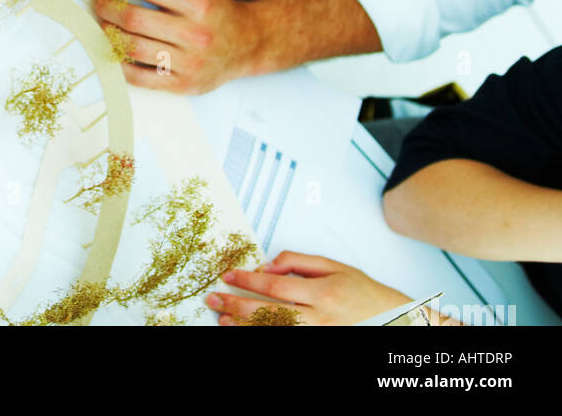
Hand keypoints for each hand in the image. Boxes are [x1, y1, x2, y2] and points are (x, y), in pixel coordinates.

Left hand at [88, 0, 259, 94]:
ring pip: (133, 47)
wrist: (246, 43)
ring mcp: (189, 63)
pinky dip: (120, 63)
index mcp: (197, 2)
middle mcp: (195, 33)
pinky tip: (116, 49)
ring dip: (109, 32)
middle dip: (106, 7)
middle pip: (133, 18)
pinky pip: (140, 77)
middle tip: (99, 2)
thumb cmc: (214, 11)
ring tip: (105, 23)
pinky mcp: (183, 85)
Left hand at [205, 253, 410, 326]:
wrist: (393, 320)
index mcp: (322, 293)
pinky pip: (285, 342)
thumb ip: (298, 262)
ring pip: (273, 332)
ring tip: (222, 320)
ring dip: (244, 327)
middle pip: (267, 313)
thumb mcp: (333, 266)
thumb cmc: (363, 292)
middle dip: (236, 305)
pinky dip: (263, 336)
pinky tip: (246, 333)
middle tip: (213, 299)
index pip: (274, 287)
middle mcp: (319, 319)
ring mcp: (319, 337)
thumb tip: (268, 265)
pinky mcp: (319, 345)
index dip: (247, 281)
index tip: (227, 276)